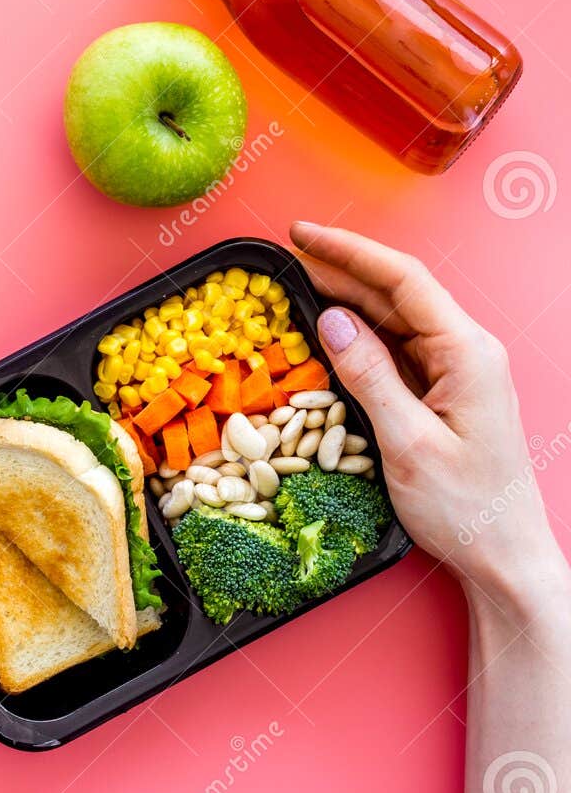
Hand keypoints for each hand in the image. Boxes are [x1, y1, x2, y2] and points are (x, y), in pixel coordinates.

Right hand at [289, 222, 568, 613]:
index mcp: (467, 353)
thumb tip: (332, 319)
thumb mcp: (408, 443)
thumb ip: (369, 376)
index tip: (301, 236)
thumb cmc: (466, 508)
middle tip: (287, 256)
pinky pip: (397, 351)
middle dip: (342, 269)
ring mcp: (457, 373)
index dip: (348, 252)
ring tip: (298, 285)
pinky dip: (359, 338)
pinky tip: (329, 334)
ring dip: (348, 301)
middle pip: (398, 293)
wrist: (505, 556)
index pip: (403, 280)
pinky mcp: (445, 394)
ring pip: (395, 320)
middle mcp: (466, 353)